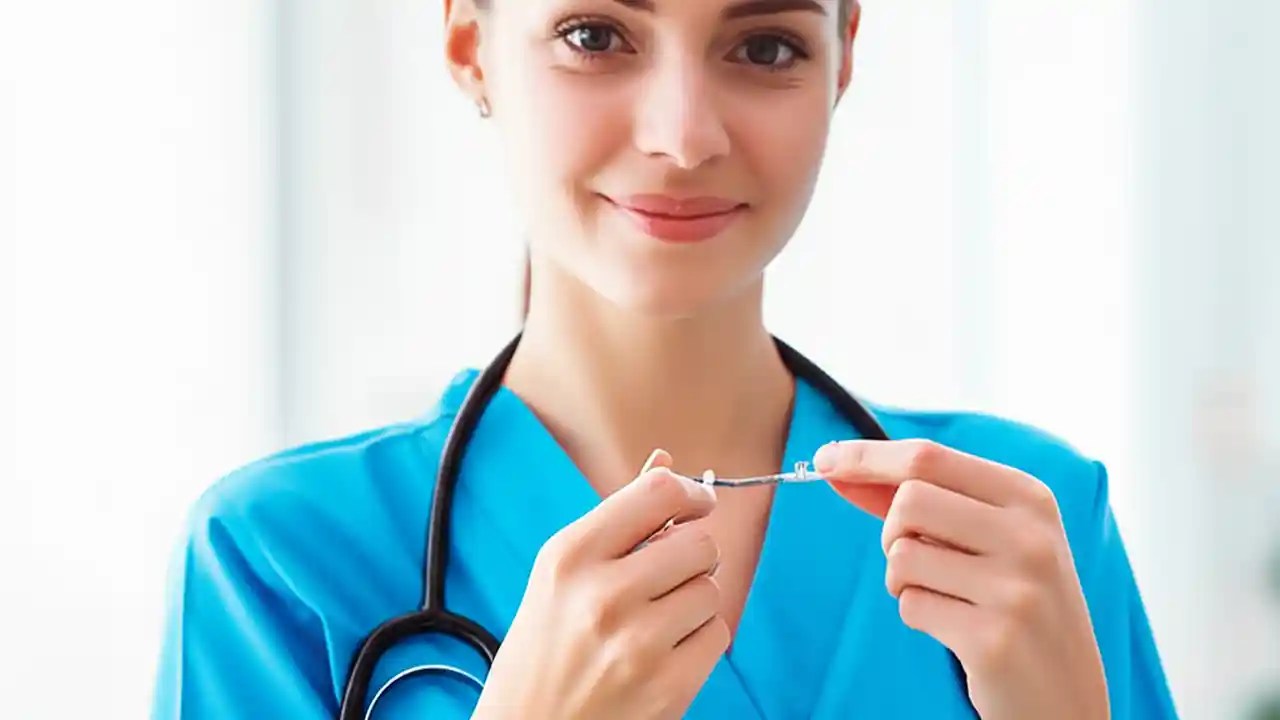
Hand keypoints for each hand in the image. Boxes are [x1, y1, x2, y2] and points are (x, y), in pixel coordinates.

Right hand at [474, 450, 726, 719]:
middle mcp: (603, 595)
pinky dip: (698, 642)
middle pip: (699, 544)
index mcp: (570, 556)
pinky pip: (717, 635)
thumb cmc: (544, 648)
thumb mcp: (560, 575)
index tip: (695, 504)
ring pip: (711, 591)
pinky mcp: (667, 686)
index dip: (689, 493)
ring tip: (653, 623)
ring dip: (692, 603)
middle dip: (690, 558)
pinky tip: (662, 653)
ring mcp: (638, 644)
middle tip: (664, 578)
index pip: (658, 492)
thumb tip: (666, 463)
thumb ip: (618, 519)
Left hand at [814, 440, 1108, 719]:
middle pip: (908, 501)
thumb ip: (921, 497)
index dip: (867, 457)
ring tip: (944, 598)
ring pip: (902, 555)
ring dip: (902, 580)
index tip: (824, 460)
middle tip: (917, 561)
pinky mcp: (994, 639)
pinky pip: (911, 606)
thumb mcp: (988, 537)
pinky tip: (957, 628)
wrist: (1066, 692)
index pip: (928, 458)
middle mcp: (1029, 536)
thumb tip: (835, 464)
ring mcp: (1016, 588)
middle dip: (891, 531)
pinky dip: (917, 615)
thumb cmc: (1016, 602)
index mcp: (1030, 498)